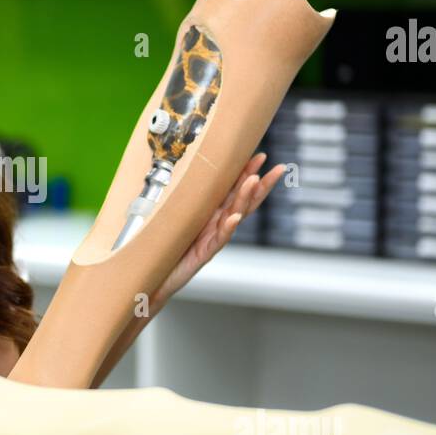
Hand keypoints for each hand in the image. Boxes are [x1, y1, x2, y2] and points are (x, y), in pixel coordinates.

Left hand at [151, 151, 284, 308]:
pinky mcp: (204, 253)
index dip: (247, 173)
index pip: (235, 190)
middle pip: (244, 201)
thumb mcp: (178, 219)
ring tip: (254, 181)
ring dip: (245, 198)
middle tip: (278, 168)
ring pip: (234, 215)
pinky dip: (228, 227)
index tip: (260, 156)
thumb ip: (186, 202)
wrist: (157, 278)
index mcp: (211, 214)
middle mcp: (216, 225)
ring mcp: (212, 239)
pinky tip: (234, 217)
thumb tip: (182, 172)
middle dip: (261, 184)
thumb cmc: (167, 248)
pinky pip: (219, 239)